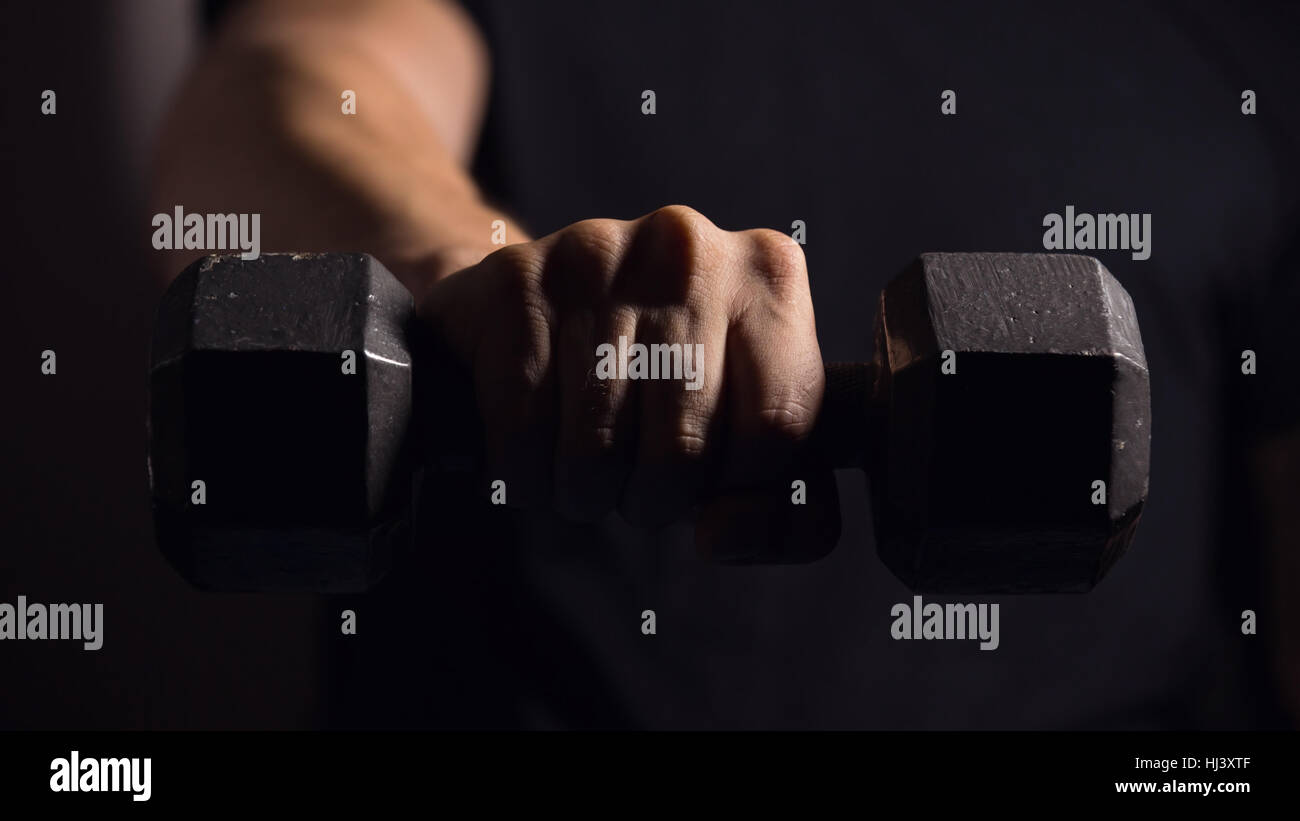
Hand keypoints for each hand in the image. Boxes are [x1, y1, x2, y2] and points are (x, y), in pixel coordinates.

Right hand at [419, 205, 834, 556]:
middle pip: (685, 448)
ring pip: (598, 449)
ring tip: (586, 473)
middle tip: (636, 487)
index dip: (738, 487)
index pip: (776, 425)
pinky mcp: (518, 282)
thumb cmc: (659, 383)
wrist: (534, 308)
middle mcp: (689, 249)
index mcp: (768, 275)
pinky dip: (526, 474)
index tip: (710, 485)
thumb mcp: (744, 435)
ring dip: (585, 495)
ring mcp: (599, 256)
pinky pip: (524, 431)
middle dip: (653, 501)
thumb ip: (781, 511)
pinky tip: (535, 457)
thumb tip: (723, 535)